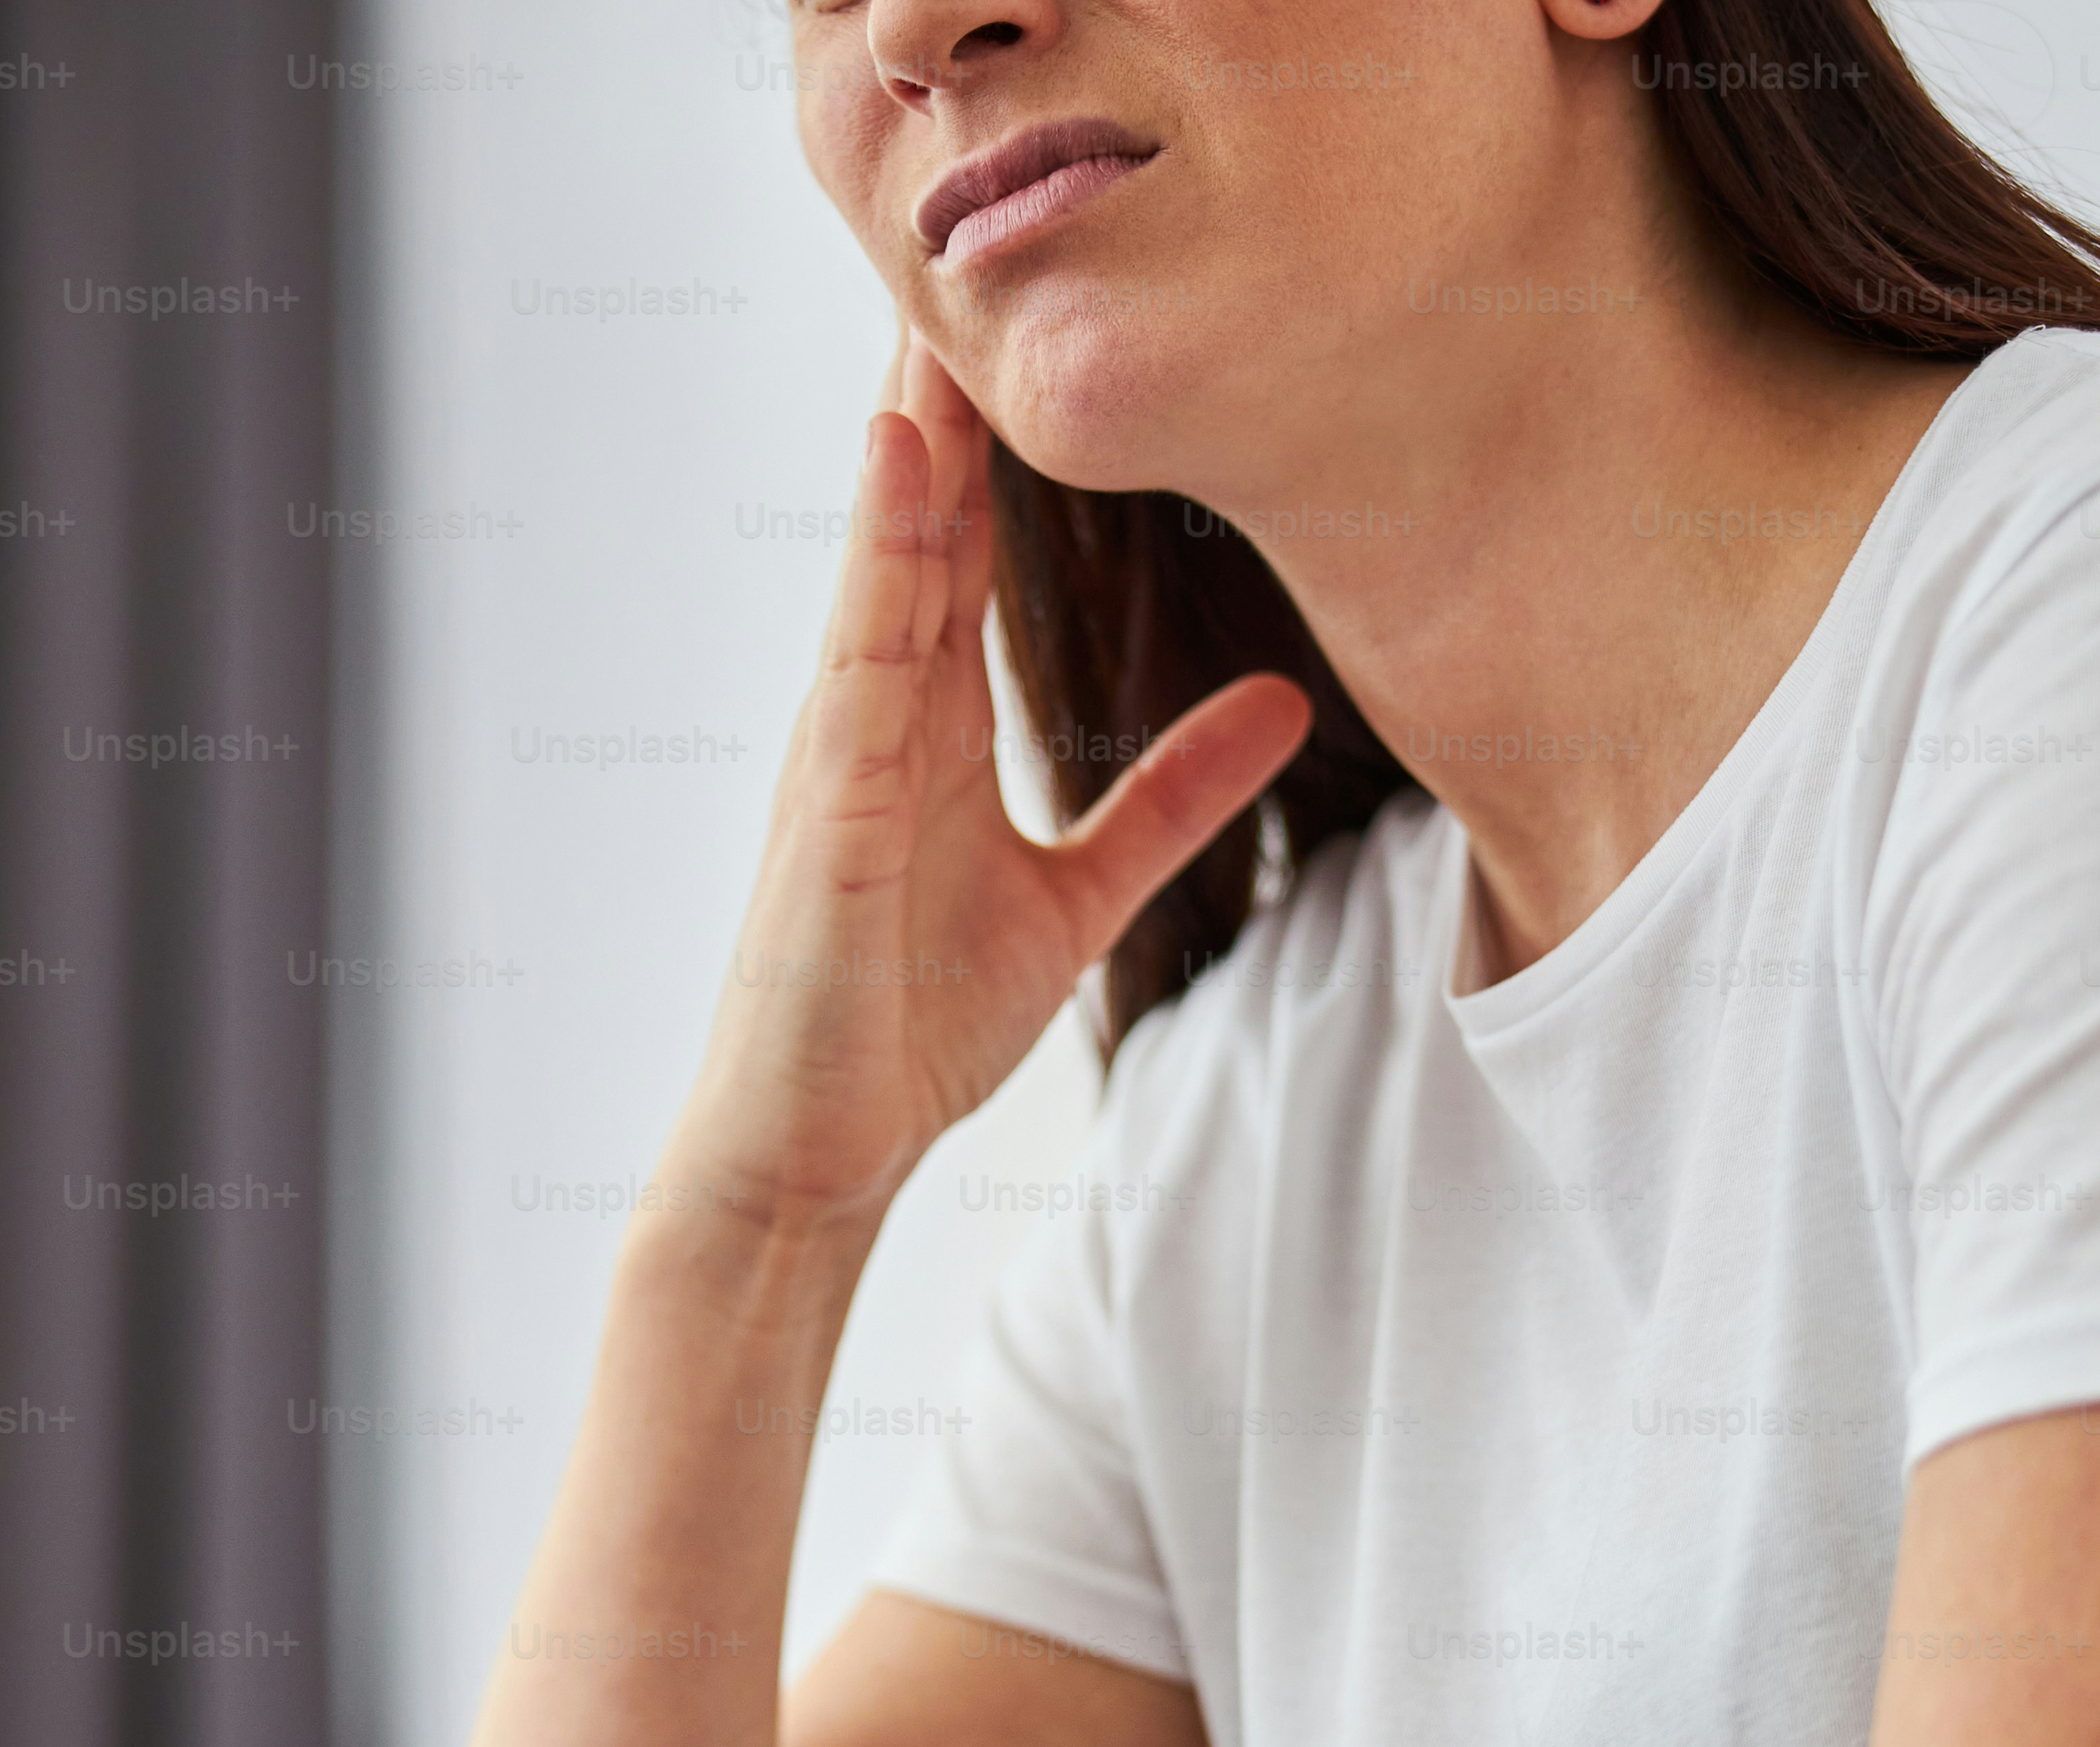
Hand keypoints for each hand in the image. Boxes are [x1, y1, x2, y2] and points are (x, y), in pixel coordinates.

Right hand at [676, 336, 1309, 1232]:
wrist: (817, 1151)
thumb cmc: (908, 1023)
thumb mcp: (1078, 896)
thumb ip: (1174, 800)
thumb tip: (1282, 713)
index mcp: (925, 721)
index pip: (967, 544)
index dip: (1001, 431)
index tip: (1037, 315)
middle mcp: (876, 711)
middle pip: (923, 517)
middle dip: (948, 387)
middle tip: (978, 242)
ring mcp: (845, 751)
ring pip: (887, 556)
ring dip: (917, 434)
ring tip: (941, 308)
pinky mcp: (831, 809)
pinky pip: (860, 656)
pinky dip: (884, 556)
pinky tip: (909, 465)